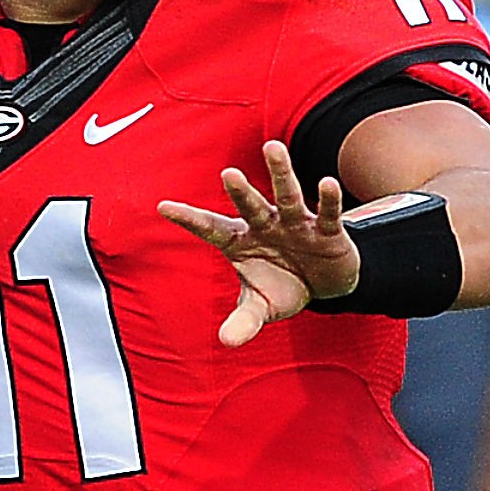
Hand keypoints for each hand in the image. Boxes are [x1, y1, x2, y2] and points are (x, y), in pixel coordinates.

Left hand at [158, 140, 359, 347]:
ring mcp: (295, 224)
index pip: (210, 229)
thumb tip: (226, 342)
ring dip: (281, 173)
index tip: (162, 207)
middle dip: (240, 192)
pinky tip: (326, 183)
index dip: (189, 219)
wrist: (325, 284)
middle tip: (228, 174)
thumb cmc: (282, 286)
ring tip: (273, 148)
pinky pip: (326, 212)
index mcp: (241, 241)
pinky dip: (327, 199)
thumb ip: (244, 321)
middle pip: (250, 206)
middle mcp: (265, 225)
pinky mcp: (326, 230)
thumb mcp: (261, 307)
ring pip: (287, 196)